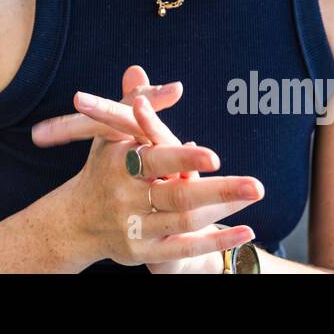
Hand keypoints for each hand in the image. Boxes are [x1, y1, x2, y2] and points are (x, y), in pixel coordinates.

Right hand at [53, 69, 263, 270]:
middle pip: (178, 196)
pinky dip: (216, 243)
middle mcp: (125, 197)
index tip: (214, 156)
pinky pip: (184, 250)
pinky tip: (246, 232)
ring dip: (222, 210)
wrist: (76, 221)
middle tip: (256, 185)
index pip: (155, 160)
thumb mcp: (111, 132)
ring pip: (184, 221)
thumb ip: (139, 102)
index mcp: (118, 164)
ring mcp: (134, 227)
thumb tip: (166, 81)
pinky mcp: (142, 253)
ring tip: (252, 195)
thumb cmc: (104, 166)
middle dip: (219, 190)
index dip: (184, 158)